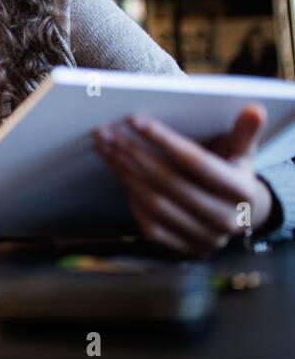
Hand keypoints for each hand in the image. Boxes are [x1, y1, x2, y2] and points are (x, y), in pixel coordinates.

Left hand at [93, 104, 274, 257]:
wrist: (241, 215)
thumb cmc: (233, 172)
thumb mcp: (243, 151)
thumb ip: (244, 131)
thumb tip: (253, 108)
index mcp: (242, 191)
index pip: (196, 161)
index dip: (164, 139)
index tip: (134, 120)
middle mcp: (226, 219)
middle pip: (168, 182)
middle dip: (132, 154)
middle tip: (106, 132)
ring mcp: (205, 239)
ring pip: (155, 203)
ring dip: (124, 173)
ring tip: (105, 148)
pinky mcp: (186, 250)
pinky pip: (150, 226)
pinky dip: (132, 201)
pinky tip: (120, 177)